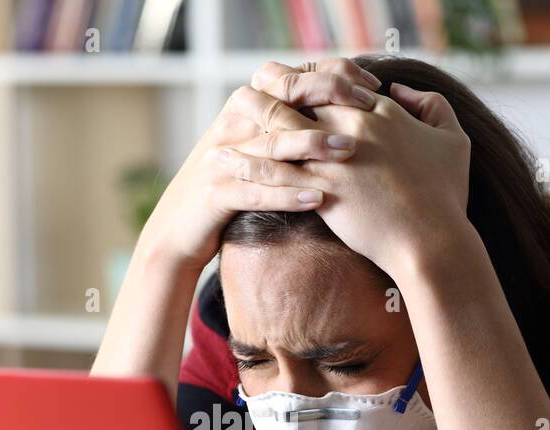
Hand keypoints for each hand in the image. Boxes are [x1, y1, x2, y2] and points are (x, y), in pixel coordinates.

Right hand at [139, 59, 380, 270]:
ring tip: (349, 152)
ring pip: (269, 146)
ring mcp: (220, 160)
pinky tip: (317, 199)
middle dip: (326, 106)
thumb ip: (286, 128)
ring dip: (311, 147)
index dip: (331, 79)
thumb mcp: (254, 150)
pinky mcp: (214, 194)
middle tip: (367, 114)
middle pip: (281, 104)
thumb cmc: (230, 188)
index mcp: (243, 110)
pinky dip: (287, 195)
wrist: (179, 228)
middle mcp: (231, 127)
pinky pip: (254, 191)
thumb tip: (341, 113)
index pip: (291, 80)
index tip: (371, 91)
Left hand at [246, 62, 472, 278]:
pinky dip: (246, 165)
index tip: (292, 88)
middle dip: (271, 94)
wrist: (432, 241)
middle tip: (248, 100)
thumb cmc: (446, 197)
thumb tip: (400, 92)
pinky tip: (226, 164)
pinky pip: (274, 172)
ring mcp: (333, 156)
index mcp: (380, 109)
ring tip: (225, 126)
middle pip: (298, 93)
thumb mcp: (454, 141)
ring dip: (248, 125)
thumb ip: (431, 107)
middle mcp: (352, 124)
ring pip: (278, 128)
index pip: (332, 78)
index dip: (309, 80)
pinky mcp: (321, 188)